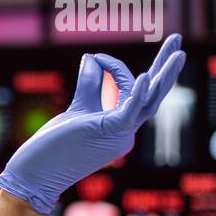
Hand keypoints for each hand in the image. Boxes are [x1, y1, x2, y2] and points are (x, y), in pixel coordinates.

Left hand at [0, 34, 186, 215]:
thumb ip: (89, 85)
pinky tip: (145, 76)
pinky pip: (128, 113)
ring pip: (148, 104)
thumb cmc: (54, 146)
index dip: (115, 68)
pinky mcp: (106, 133)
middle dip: (167, 69)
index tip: (96, 56)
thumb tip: (91, 57)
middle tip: (178, 42)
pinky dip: (137, 94)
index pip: (131, 90)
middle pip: (153, 96)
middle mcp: (126, 132)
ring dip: (164, 77)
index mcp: (120, 126)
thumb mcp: (77, 109)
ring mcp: (119, 135)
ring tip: (180, 53)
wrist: (36, 173)